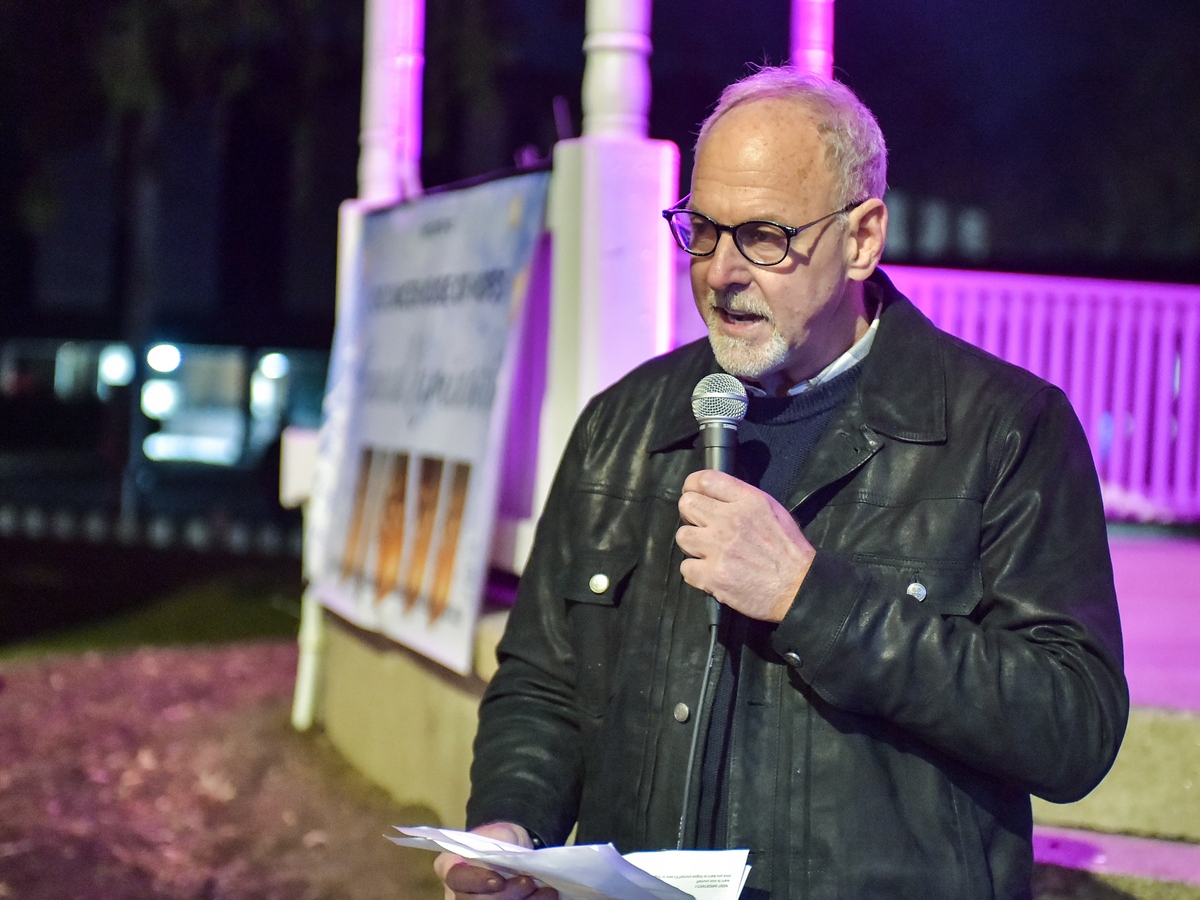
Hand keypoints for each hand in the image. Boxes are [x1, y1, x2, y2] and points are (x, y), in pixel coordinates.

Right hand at [433, 822, 557, 899]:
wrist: (514, 850)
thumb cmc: (501, 839)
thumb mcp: (500, 834)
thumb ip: (497, 845)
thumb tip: (506, 860)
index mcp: (450, 867)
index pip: (457, 878)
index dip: (477, 881)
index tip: (499, 880)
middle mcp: (456, 892)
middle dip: (505, 895)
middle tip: (528, 882)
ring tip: (542, 891)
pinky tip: (545, 897)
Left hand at [676, 470, 814, 621]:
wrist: (799, 588)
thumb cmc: (789, 552)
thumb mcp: (773, 511)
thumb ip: (743, 499)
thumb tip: (715, 496)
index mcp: (748, 501)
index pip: (704, 480)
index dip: (692, 486)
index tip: (693, 494)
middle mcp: (730, 520)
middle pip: (687, 504)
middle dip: (691, 516)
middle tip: (703, 528)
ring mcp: (719, 548)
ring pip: (683, 536)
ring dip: (693, 545)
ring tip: (710, 553)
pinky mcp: (712, 576)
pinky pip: (686, 568)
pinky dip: (696, 573)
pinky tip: (712, 572)